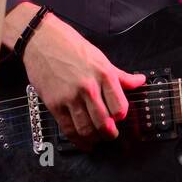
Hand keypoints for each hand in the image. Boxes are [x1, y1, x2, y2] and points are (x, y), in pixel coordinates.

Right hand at [21, 14, 147, 145]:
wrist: (41, 40)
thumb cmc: (70, 46)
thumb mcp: (100, 57)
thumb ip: (120, 75)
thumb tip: (140, 81)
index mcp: (103, 74)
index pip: (119, 108)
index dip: (121, 118)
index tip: (118, 119)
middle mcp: (88, 86)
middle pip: (104, 123)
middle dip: (109, 134)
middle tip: (110, 135)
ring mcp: (70, 96)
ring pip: (86, 129)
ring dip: (94, 139)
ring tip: (96, 139)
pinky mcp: (54, 103)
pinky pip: (68, 129)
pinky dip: (77, 140)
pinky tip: (82, 141)